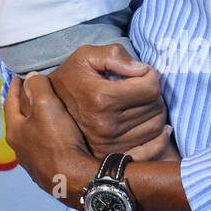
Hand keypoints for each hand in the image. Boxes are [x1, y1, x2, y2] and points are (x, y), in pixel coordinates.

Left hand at [3, 73, 95, 204]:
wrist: (75, 179)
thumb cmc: (58, 141)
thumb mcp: (47, 105)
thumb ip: (38, 87)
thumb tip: (31, 77)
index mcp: (15, 131)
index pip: (10, 104)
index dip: (15, 88)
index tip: (18, 78)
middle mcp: (20, 149)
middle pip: (19, 122)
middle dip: (25, 107)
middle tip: (32, 95)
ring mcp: (33, 164)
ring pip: (31, 138)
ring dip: (36, 126)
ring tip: (46, 117)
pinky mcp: (47, 174)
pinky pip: (45, 152)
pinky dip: (48, 141)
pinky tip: (58, 142)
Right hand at [48, 43, 168, 156]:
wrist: (50, 109)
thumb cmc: (72, 77)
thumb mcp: (85, 56)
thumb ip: (114, 54)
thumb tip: (142, 69)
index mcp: (100, 98)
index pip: (150, 88)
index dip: (150, 75)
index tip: (141, 73)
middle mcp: (106, 125)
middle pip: (155, 107)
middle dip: (154, 93)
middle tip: (142, 87)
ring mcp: (110, 144)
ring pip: (156, 126)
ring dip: (156, 112)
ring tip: (141, 103)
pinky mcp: (113, 156)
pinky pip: (152, 150)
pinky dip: (160, 138)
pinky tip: (160, 129)